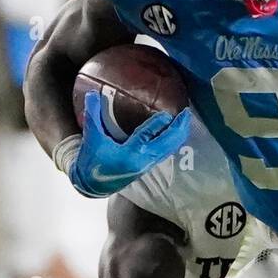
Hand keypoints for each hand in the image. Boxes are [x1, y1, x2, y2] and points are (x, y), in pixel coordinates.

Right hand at [69, 89, 190, 196]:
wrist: (92, 184)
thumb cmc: (91, 162)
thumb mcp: (91, 138)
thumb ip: (92, 115)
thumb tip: (92, 93)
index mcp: (128, 155)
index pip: (145, 137)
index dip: (156, 125)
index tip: (167, 114)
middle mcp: (142, 160)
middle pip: (166, 144)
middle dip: (178, 129)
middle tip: (186, 113)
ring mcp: (147, 164)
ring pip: (169, 149)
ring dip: (178, 134)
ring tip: (185, 120)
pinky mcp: (148, 165)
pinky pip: (165, 152)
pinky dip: (173, 141)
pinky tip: (177, 132)